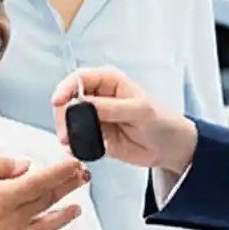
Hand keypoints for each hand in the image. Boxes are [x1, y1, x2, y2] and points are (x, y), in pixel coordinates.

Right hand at [0, 153, 89, 229]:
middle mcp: (3, 223)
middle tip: (81, 175)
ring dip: (62, 211)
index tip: (74, 163)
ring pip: (41, 224)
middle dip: (66, 187)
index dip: (61, 172)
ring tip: (76, 203)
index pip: (40, 183)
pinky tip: (52, 223)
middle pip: (44, 202)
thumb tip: (26, 166)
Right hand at [51, 66, 197, 173]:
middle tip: (66, 132)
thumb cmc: (160, 121)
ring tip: (71, 144)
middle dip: (63, 115)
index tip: (58, 102)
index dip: (66, 88)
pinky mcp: (95, 136)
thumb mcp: (139, 111)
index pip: (79, 79)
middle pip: (68, 99)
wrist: (170, 149)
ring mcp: (95, 117)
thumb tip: (83, 104)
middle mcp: (98, 97)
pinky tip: (76, 150)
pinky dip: (74, 145)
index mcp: (109, 81)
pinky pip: (77, 139)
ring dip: (66, 131)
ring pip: (69, 120)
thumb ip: (111, 107)